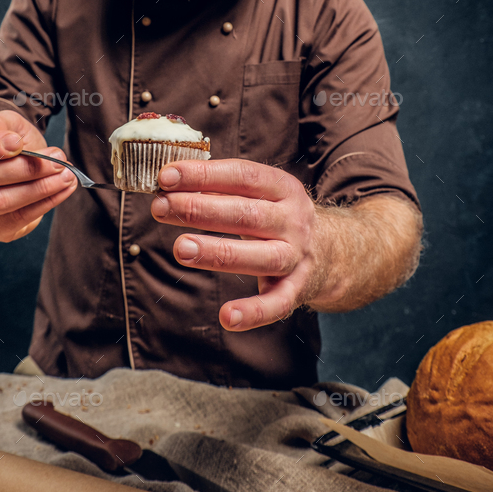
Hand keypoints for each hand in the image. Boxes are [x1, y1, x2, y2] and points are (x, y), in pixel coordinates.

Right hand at [0, 110, 76, 241]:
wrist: (10, 169)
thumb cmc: (5, 143)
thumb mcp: (4, 124)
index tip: (18, 143)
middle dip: (24, 168)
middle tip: (57, 159)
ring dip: (38, 188)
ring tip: (65, 175)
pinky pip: (17, 219)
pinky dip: (45, 203)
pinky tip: (64, 189)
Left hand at [150, 159, 327, 331]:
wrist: (331, 251)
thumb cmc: (276, 215)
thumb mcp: (260, 193)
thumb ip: (221, 187)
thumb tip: (169, 183)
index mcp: (282, 188)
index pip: (242, 175)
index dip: (204, 174)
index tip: (166, 176)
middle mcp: (292, 220)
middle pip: (246, 214)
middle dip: (200, 209)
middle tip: (161, 207)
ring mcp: (296, 256)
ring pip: (259, 257)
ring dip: (218, 253)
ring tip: (180, 248)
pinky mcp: (296, 290)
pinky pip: (277, 304)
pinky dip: (254, 312)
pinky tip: (226, 317)